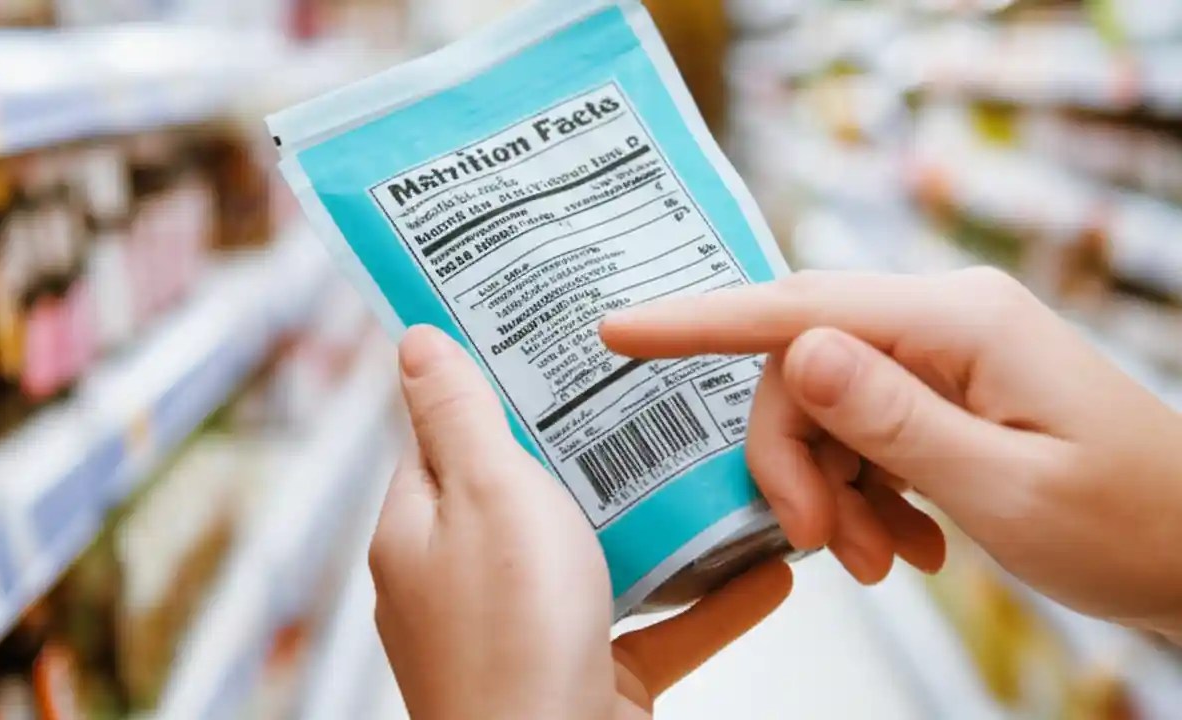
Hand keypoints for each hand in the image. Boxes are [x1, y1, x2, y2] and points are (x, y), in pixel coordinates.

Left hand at [370, 326, 791, 719]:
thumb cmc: (510, 640)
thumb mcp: (486, 495)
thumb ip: (459, 417)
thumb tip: (414, 340)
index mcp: (421, 529)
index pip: (445, 435)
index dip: (491, 384)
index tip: (547, 337)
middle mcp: (464, 581)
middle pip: (529, 492)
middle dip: (592, 446)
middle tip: (653, 390)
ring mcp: (523, 634)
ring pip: (597, 558)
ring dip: (660, 523)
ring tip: (722, 470)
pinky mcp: (582, 679)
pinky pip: (651, 629)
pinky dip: (705, 603)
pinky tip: (767, 573)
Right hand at [601, 268, 1181, 640]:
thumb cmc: (1129, 525)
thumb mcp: (1006, 486)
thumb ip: (895, 421)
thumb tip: (799, 352)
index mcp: (960, 323)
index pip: (800, 309)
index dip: (698, 321)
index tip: (619, 331)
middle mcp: (944, 322)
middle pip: (802, 369)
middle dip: (793, 462)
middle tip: (827, 549)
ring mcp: (943, 357)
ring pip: (827, 410)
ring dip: (834, 491)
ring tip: (885, 563)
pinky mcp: (944, 395)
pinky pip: (864, 434)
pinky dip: (865, 494)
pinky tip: (910, 545)